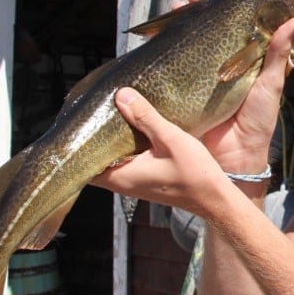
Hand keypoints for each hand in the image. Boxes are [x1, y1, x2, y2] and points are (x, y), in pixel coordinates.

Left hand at [90, 88, 223, 210]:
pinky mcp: (145, 181)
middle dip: (96, 139)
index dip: (79, 145)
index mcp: (122, 176)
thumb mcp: (170, 139)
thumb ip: (145, 117)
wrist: (214, 199)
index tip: (81, 123)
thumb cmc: (195, 174)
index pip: (84, 165)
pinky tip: (136, 130)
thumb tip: (122, 95)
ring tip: (114, 116)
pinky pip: (126, 163)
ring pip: (112, 162)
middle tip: (97, 113)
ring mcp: (134, 184)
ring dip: (112, 143)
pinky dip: (126, 148)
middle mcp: (123, 183)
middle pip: (96, 161)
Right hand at [92, 0, 293, 207]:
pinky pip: (176, 65)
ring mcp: (204, 76)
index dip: (233, 9)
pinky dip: (165, 49)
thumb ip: (277, 54)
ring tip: (175, 9)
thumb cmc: (258, 120)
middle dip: (199, 11)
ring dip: (181, 25)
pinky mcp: (187, 89)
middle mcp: (225, 65)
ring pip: (192, 43)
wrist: (235, 157)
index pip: (242, 27)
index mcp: (249, 61)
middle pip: (212, 31)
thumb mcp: (270, 84)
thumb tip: (292, 21)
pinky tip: (156, 36)